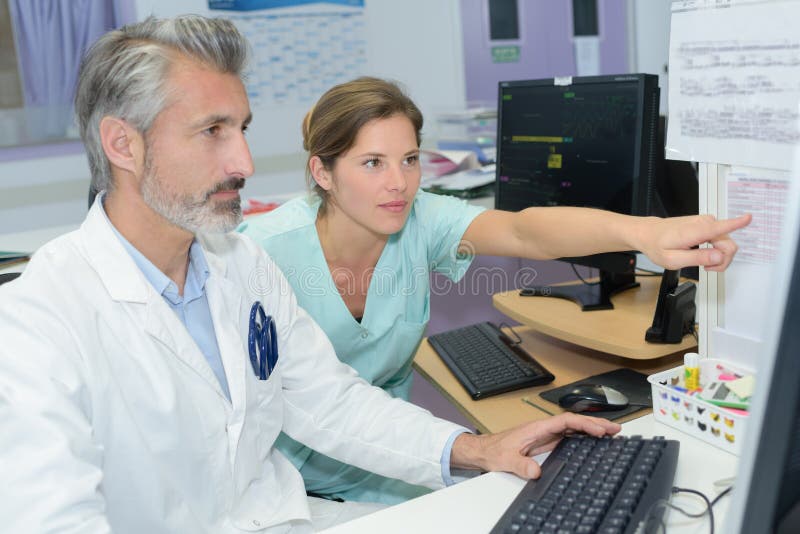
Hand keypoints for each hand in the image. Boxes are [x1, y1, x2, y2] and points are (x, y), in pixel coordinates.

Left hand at [450, 413, 620, 478]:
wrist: (485, 451)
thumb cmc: (494, 450)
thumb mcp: (506, 459)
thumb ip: (520, 465)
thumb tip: (536, 472)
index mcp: (537, 428)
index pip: (565, 421)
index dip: (583, 424)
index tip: (598, 430)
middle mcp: (544, 429)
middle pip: (574, 422)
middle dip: (595, 423)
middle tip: (616, 429)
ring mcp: (546, 435)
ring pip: (573, 428)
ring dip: (592, 429)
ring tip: (612, 433)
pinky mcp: (546, 443)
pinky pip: (569, 437)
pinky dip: (584, 437)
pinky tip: (595, 442)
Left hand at [636, 213, 751, 271]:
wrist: (649, 233)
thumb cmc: (657, 245)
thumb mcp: (673, 259)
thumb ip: (697, 258)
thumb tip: (719, 256)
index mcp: (695, 231)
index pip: (720, 227)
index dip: (736, 223)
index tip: (749, 218)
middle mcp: (704, 223)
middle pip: (729, 246)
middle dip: (722, 261)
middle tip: (705, 267)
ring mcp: (707, 222)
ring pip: (727, 244)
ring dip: (718, 257)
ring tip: (701, 261)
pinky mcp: (707, 225)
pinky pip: (721, 240)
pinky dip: (714, 251)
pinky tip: (702, 254)